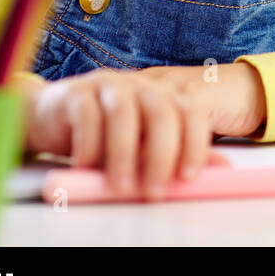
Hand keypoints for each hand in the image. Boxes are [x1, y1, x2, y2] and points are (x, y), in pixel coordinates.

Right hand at [21, 62, 264, 196]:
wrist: (51, 118)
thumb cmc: (105, 135)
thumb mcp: (144, 147)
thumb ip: (178, 154)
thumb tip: (223, 169)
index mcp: (164, 95)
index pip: (191, 112)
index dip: (195, 143)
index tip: (189, 178)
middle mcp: (141, 86)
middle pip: (162, 112)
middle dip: (162, 155)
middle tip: (153, 190)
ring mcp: (108, 85)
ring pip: (124, 113)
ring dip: (123, 154)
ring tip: (119, 186)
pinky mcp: (76, 93)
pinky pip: (87, 116)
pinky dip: (89, 144)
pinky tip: (86, 166)